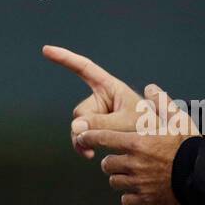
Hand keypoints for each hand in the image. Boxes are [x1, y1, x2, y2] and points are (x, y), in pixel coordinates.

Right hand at [43, 44, 144, 160]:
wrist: (159, 147)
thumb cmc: (149, 128)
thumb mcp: (128, 123)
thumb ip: (102, 124)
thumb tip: (75, 127)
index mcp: (110, 87)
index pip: (85, 69)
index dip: (65, 58)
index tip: (46, 50)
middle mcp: (101, 99)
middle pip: (81, 111)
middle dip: (85, 127)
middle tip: (95, 142)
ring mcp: (98, 115)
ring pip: (79, 126)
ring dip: (83, 139)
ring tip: (91, 152)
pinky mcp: (97, 129)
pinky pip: (81, 136)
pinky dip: (83, 145)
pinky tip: (89, 154)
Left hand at [81, 84, 197, 204]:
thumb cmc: (191, 145)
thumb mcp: (178, 120)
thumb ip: (162, 103)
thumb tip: (150, 87)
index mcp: (136, 142)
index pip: (102, 138)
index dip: (89, 137)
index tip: (82, 136)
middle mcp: (133, 163)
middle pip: (106, 163)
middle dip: (111, 160)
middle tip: (122, 158)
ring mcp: (138, 183)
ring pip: (114, 181)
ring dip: (119, 177)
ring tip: (132, 173)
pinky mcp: (146, 200)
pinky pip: (126, 200)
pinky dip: (130, 196)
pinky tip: (140, 190)